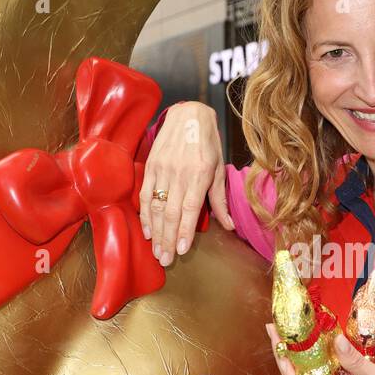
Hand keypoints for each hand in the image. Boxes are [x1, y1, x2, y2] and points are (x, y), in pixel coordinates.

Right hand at [139, 101, 233, 264]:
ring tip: (156, 251)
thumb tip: (229, 226)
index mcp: (199, 174)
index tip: (180, 251)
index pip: (189, 209)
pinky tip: (147, 230)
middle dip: (167, 239)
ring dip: (155, 232)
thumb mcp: (219, 168)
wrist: (188, 114)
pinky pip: (144, 194)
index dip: (184, 231)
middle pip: (169, 213)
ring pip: (155, 207)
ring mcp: (162, 169)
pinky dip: (144, 214)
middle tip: (165, 260)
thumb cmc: (208, 143)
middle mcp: (178, 173)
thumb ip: (220, 199)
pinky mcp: (150, 166)